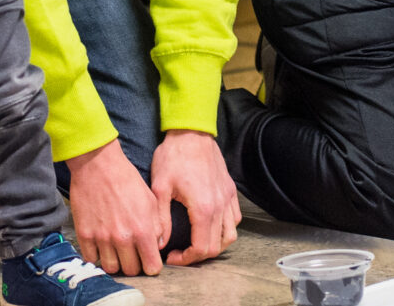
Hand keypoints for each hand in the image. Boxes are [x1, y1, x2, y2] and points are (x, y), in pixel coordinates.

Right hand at [67, 139, 164, 275]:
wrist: (98, 165)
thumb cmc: (126, 179)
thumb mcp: (150, 200)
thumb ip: (157, 225)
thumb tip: (157, 245)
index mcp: (142, 230)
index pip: (151, 267)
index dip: (152, 265)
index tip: (148, 260)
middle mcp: (122, 238)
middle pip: (131, 271)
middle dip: (134, 265)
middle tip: (132, 254)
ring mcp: (102, 238)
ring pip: (111, 268)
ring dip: (115, 262)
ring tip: (116, 250)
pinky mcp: (84, 234)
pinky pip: (91, 259)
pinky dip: (97, 255)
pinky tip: (101, 245)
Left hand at [151, 129, 240, 264]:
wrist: (191, 132)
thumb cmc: (174, 157)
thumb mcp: (160, 188)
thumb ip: (161, 219)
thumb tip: (159, 243)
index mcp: (203, 208)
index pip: (201, 248)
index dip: (187, 260)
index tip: (172, 257)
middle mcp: (220, 206)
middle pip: (217, 246)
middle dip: (198, 256)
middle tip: (180, 253)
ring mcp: (227, 198)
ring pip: (230, 235)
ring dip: (214, 245)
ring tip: (196, 244)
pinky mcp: (230, 190)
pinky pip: (234, 218)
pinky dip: (224, 229)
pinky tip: (210, 226)